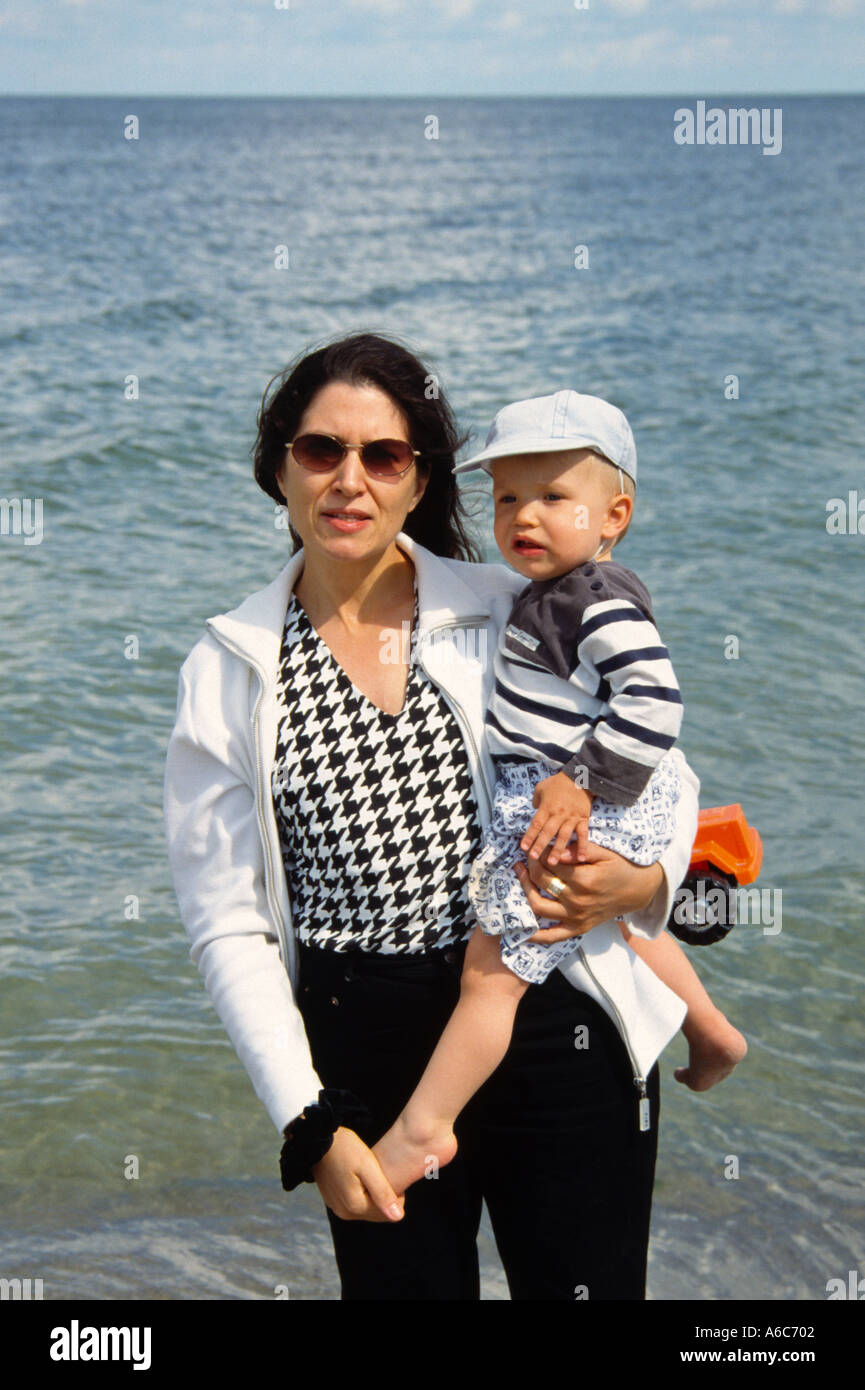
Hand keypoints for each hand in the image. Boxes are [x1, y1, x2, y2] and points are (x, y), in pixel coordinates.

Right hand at [311, 1126, 405, 1223]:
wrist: (318, 1140)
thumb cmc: (346, 1149)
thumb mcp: (368, 1166)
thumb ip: (382, 1192)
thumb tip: (398, 1217)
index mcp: (355, 1206)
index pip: (387, 1214)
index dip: (395, 1195)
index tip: (388, 1174)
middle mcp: (344, 1212)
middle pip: (376, 1213)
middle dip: (383, 1197)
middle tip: (381, 1172)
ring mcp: (337, 1207)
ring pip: (366, 1209)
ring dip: (373, 1195)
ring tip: (371, 1173)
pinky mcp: (332, 1200)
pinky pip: (355, 1203)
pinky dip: (362, 1193)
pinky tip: (361, 1176)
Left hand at [512, 839, 664, 944]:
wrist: (636, 891)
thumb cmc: (619, 867)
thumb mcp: (604, 853)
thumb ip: (579, 850)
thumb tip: (555, 852)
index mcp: (584, 879)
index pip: (550, 863)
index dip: (540, 853)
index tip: (537, 847)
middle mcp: (578, 900)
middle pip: (542, 882)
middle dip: (529, 867)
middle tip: (525, 858)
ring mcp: (576, 917)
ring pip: (539, 907)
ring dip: (524, 890)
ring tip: (520, 875)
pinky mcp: (578, 928)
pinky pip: (552, 936)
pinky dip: (535, 936)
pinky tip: (522, 929)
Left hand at [519, 772, 592, 866]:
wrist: (579, 778)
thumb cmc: (557, 784)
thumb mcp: (540, 788)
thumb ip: (535, 801)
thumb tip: (533, 810)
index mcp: (547, 807)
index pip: (536, 824)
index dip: (529, 836)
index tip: (523, 847)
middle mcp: (558, 814)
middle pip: (548, 832)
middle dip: (540, 845)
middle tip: (534, 858)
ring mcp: (571, 817)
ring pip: (564, 835)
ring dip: (558, 849)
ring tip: (553, 862)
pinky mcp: (583, 819)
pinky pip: (583, 834)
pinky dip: (582, 846)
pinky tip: (581, 858)